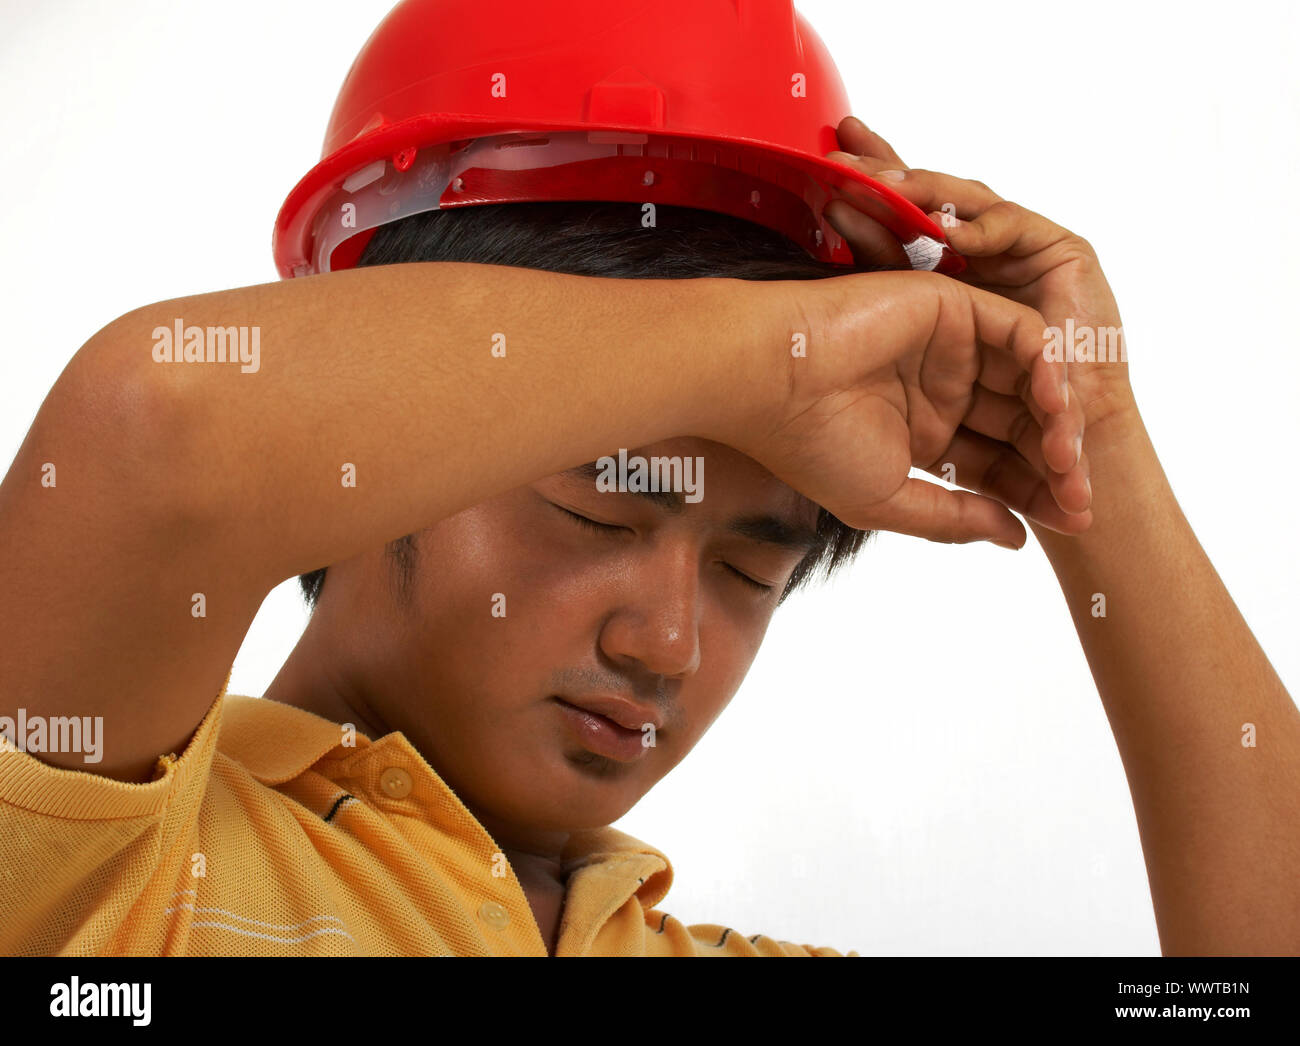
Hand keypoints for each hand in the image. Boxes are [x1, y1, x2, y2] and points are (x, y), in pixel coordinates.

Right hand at [731, 269, 1089, 548]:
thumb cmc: (809, 444)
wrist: (767, 379)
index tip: (1071, 524)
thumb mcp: (889, 500)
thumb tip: (1017, 539)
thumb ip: (954, 518)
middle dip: (1057, 462)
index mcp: (927, 432)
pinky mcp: (951, 306)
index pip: (998, 463)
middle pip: (1022, 424)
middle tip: (1082, 500)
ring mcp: (951, 346)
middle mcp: (944, 387)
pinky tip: (1057, 404)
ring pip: (1029, 380)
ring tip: (1069, 461)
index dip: (1035, 493)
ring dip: (1058, 419)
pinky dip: (1046, 364)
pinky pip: (1019, 332)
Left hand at [824, 116, 1137, 441]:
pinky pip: (1012, 226)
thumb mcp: (932, 388)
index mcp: (945, 289)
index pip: (897, 233)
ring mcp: (1020, 253)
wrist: (1079, 448)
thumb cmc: (1008, 425)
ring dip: (922, 189)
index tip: (822, 177)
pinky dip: (979, 225)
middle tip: (840, 149)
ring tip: (884, 180)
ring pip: (964, 206)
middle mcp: (981, 263)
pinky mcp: (1061, 251)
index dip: (863, 203)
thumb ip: (889, 332)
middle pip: (925, 208)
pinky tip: (945, 225)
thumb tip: (820, 318)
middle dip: (883, 178)